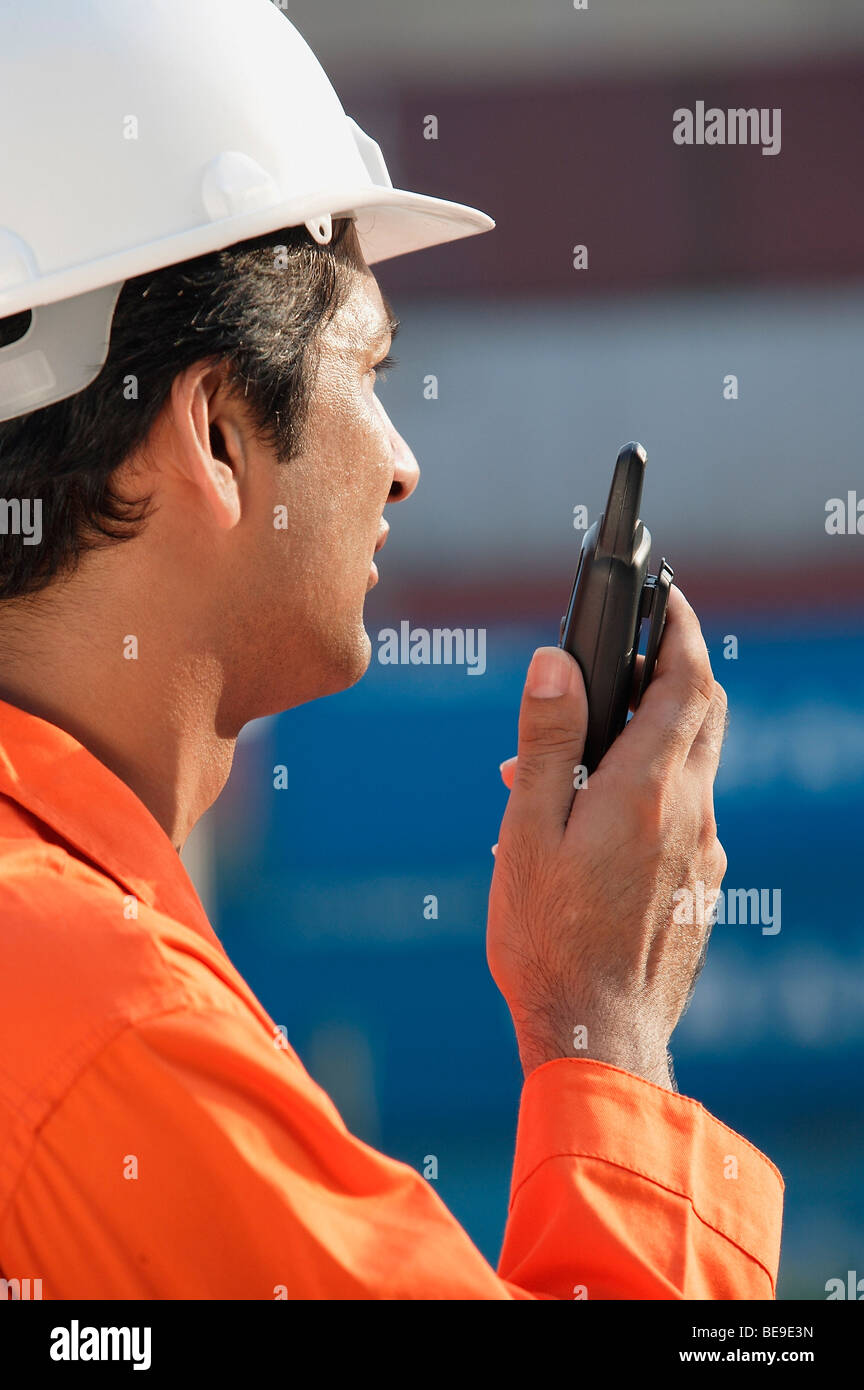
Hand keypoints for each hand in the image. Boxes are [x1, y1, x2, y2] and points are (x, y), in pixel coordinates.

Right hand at [487, 585, 727, 1089]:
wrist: (598, 1032)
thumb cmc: (548, 936)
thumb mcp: (528, 831)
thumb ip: (548, 741)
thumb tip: (559, 663)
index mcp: (646, 790)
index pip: (686, 683)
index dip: (681, 631)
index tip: (668, 598)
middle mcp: (690, 814)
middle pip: (706, 714)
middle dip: (677, 671)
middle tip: (630, 659)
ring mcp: (703, 853)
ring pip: (695, 767)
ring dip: (652, 739)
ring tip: (574, 767)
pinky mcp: (702, 888)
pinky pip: (689, 816)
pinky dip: (655, 791)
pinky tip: (600, 826)